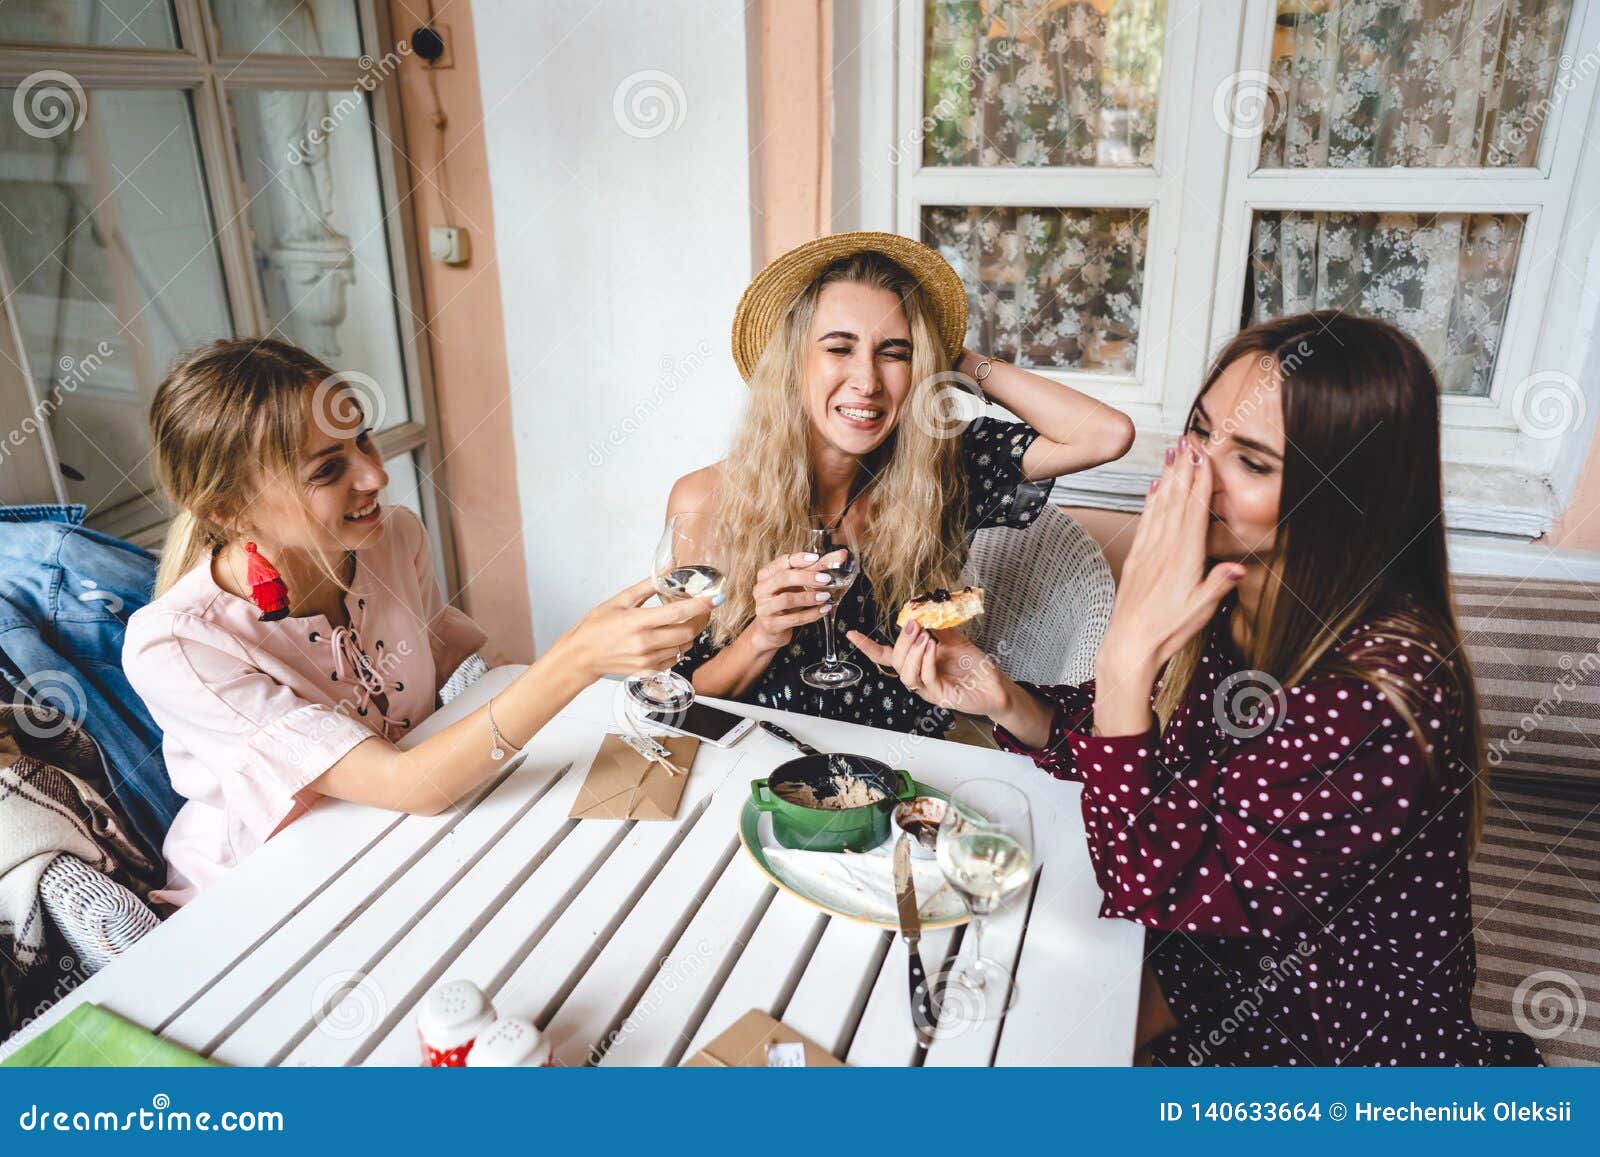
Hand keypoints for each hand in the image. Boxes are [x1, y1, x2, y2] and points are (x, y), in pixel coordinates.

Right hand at [562, 577, 713, 679]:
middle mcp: (644, 643)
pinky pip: (674, 659)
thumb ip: (648, 585)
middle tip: (702, 609)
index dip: (701, 605)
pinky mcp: (648, 671)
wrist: (582, 656)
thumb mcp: (620, 600)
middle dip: (700, 619)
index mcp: (637, 622)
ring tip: (681, 622)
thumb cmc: (596, 627)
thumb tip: (669, 569)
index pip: (678, 613)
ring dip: (689, 633)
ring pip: (684, 647)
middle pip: (688, 632)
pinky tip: (667, 638)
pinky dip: (677, 647)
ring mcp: (647, 660)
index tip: (716, 597)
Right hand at [746, 549, 841, 652]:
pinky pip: (793, 618)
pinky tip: (823, 610)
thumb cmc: (785, 603)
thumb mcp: (797, 585)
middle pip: (783, 578)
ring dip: (809, 597)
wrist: (770, 631)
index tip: (816, 558)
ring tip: (826, 596)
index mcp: (766, 575)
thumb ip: (817, 569)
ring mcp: (764, 608)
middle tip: (826, 579)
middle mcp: (761, 589)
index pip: (782, 562)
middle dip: (806, 577)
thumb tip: (842, 554)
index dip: (799, 559)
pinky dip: (811, 614)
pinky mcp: (771, 625)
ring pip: (786, 599)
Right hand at [846, 621, 1012, 716]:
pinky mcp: (940, 696)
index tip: (851, 633)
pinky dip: (926, 663)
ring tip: (924, 638)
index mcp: (917, 661)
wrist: (994, 684)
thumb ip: (936, 626)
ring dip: (912, 653)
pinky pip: (925, 680)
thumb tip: (922, 609)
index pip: (886, 655)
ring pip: (906, 674)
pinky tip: (933, 650)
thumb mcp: (953, 639)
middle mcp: (918, 676)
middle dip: (901, 642)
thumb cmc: (974, 665)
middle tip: (913, 625)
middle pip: (896, 663)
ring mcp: (928, 688)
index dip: (868, 646)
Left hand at [1100, 436, 1244, 681]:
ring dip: (1167, 477)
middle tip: (1187, 440)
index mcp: (1183, 558)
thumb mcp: (1200, 612)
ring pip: (1159, 506)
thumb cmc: (1167, 631)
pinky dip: (1151, 500)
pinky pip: (1145, 521)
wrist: (1128, 645)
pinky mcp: (1136, 559)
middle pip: (1175, 500)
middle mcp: (1163, 549)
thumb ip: (1217, 586)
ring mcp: (1147, 552)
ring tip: (1172, 453)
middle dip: (1183, 468)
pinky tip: (1153, 488)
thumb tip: (1239, 569)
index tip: (1203, 454)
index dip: (1199, 481)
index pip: (1193, 511)